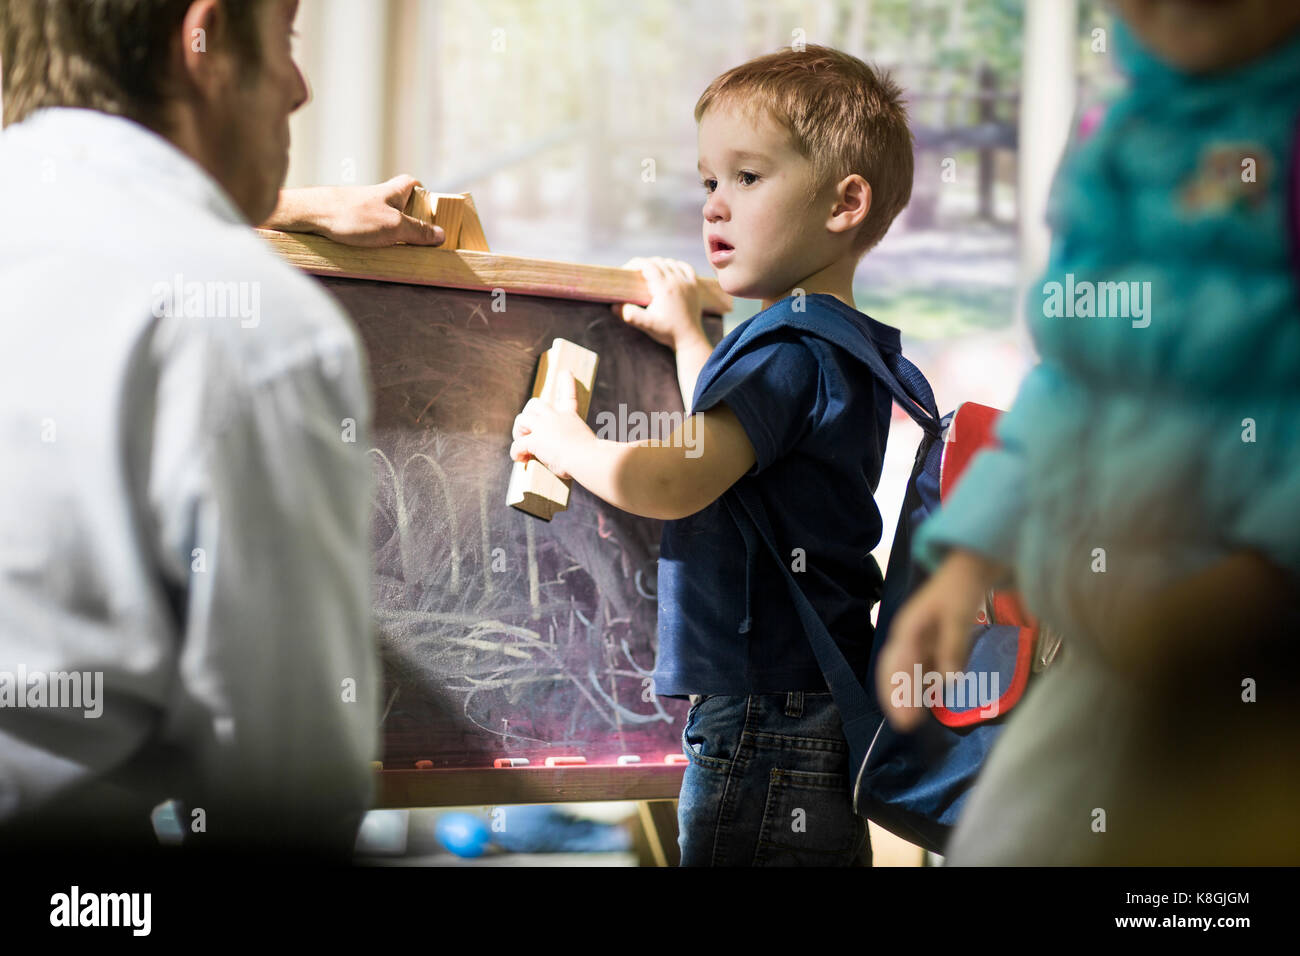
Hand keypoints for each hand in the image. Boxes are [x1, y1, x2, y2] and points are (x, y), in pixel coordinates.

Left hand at [267, 175, 444, 246]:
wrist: (312, 215)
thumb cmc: (352, 215)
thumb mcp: (393, 226)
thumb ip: (418, 231)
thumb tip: (441, 235)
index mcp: (393, 191)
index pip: (413, 183)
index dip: (423, 194)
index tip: (432, 211)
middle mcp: (379, 196)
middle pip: (402, 205)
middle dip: (410, 221)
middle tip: (419, 240)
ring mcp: (364, 208)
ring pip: (386, 220)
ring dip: (393, 235)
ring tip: (399, 250)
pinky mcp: (350, 220)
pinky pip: (371, 230)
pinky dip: (376, 240)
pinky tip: (375, 252)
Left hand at [509, 370, 595, 478]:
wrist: (589, 459)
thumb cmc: (592, 457)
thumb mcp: (589, 446)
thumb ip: (581, 447)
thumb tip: (587, 465)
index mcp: (571, 417)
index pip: (568, 396)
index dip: (567, 384)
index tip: (565, 373)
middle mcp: (556, 417)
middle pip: (535, 404)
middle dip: (528, 416)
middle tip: (527, 432)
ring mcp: (544, 427)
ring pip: (521, 419)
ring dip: (519, 432)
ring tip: (523, 447)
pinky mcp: (535, 440)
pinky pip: (517, 445)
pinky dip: (516, 453)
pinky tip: (522, 460)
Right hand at [613, 257, 705, 349]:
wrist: (689, 338)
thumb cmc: (667, 332)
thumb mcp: (647, 325)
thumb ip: (630, 315)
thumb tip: (614, 306)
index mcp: (664, 287)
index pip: (647, 265)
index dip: (634, 264)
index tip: (626, 270)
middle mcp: (677, 281)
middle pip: (657, 262)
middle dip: (644, 264)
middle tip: (634, 274)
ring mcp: (687, 283)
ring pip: (670, 263)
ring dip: (659, 264)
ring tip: (649, 273)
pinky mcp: (694, 286)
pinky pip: (685, 267)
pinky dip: (675, 265)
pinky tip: (670, 271)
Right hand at [875, 549, 1004, 730]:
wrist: (972, 564)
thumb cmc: (961, 587)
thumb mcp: (957, 616)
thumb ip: (952, 648)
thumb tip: (947, 683)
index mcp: (907, 629)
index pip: (894, 667)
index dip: (896, 694)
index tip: (904, 720)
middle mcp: (908, 636)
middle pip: (894, 672)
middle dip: (896, 698)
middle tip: (905, 727)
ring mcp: (919, 639)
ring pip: (906, 671)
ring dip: (908, 694)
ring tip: (914, 719)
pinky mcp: (932, 641)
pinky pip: (922, 667)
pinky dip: (922, 684)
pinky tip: (929, 698)